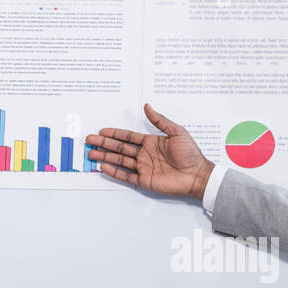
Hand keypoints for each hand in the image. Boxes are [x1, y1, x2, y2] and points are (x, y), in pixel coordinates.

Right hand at [85, 103, 214, 199]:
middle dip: (104, 144)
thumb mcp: (176, 131)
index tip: (102, 130)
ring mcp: (143, 168)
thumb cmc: (191, 154)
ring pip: (120, 161)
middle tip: (90, 140)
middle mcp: (145, 155)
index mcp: (151, 142)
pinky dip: (114, 172)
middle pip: (120, 148)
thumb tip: (147, 106)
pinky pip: (126, 176)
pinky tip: (104, 167)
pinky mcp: (145, 180)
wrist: (197, 174)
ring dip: (105, 157)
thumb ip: (160, 120)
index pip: (128, 137)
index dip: (115, 133)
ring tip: (91, 153)